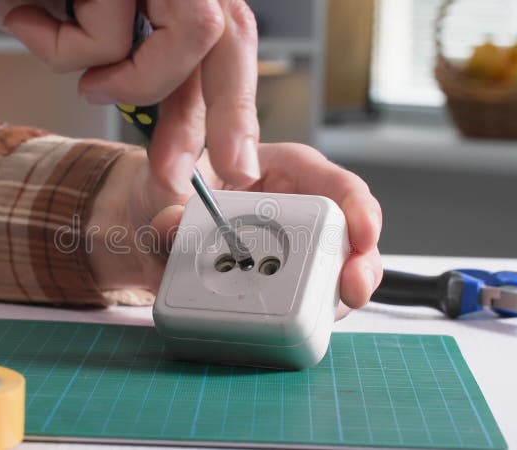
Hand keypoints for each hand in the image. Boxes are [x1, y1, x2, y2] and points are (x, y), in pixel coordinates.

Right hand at [0, 0, 261, 194]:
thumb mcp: (88, 36)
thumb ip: (142, 71)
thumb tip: (184, 140)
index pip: (228, 38)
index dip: (234, 103)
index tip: (232, 163)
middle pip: (230, 34)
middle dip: (223, 114)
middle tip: (194, 173)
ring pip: (192, 36)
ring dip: (133, 82)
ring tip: (87, 82)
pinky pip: (108, 36)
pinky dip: (58, 47)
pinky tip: (24, 17)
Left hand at [88, 143, 382, 313]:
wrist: (153, 225)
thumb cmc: (171, 192)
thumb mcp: (164, 191)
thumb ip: (167, 210)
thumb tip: (172, 225)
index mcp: (282, 169)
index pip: (332, 181)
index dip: (356, 205)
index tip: (363, 232)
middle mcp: (299, 207)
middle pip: (349, 232)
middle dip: (361, 261)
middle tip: (354, 288)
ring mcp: (297, 247)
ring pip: (337, 270)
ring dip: (340, 294)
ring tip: (332, 311)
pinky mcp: (287, 280)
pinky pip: (310, 297)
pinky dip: (312, 312)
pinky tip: (305, 325)